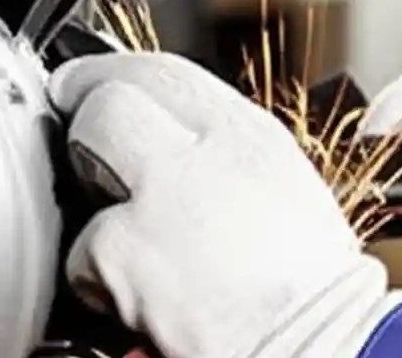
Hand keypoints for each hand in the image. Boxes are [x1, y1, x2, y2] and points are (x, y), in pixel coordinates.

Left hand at [48, 53, 401, 357]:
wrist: (320, 344)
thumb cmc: (313, 291)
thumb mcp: (286, 189)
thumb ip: (223, 154)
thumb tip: (172, 140)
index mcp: (250, 135)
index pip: (165, 72)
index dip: (113, 72)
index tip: (89, 83)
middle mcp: (207, 152)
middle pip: (111, 100)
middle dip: (85, 123)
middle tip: (82, 152)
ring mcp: (162, 198)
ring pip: (84, 167)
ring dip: (96, 208)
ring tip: (136, 251)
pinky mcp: (123, 252)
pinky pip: (81, 253)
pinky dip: (97, 277)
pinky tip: (138, 295)